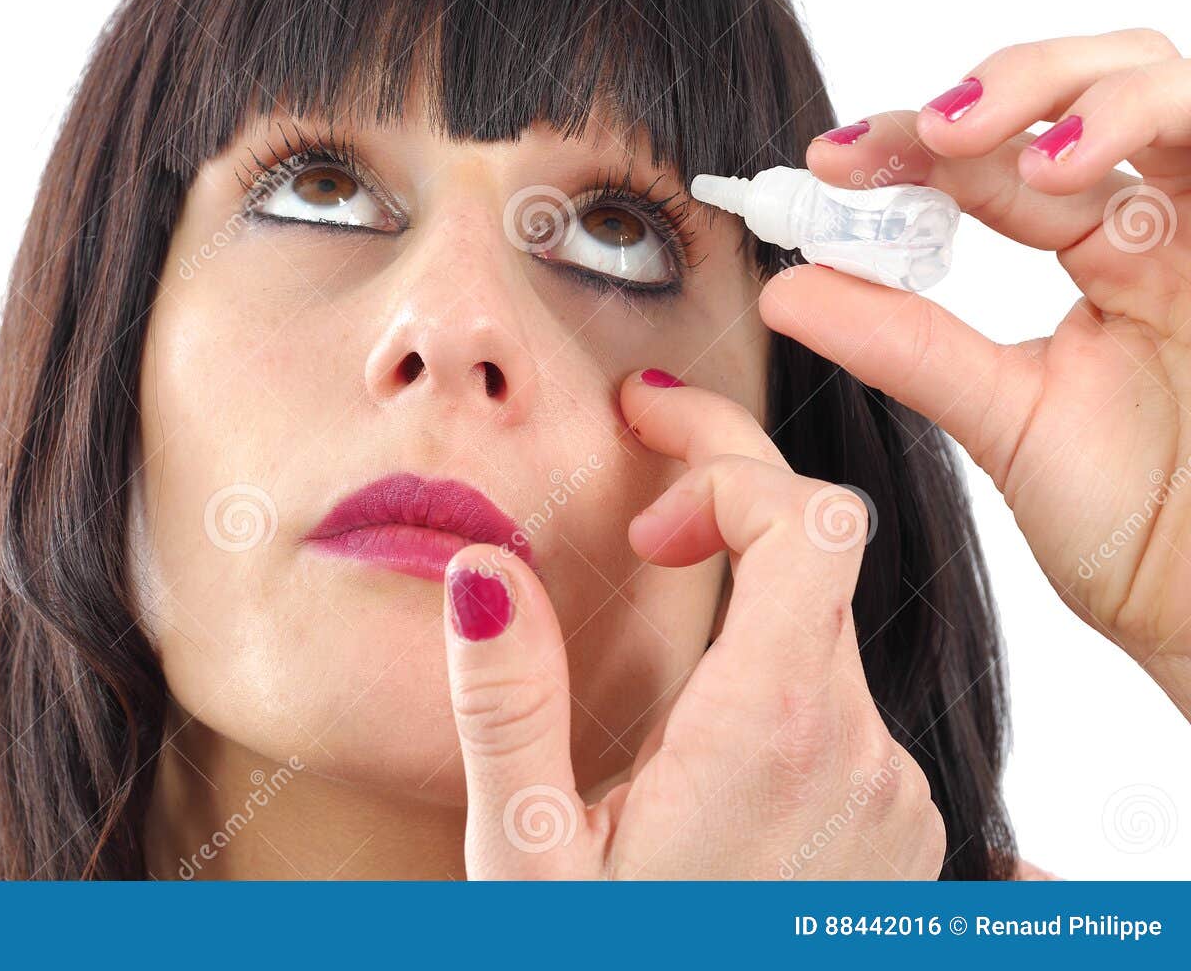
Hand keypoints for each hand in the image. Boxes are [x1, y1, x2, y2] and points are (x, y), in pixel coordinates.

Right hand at [440, 374, 944, 878]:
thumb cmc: (609, 961)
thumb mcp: (526, 853)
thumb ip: (506, 703)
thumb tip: (482, 569)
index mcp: (769, 731)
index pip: (803, 517)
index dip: (722, 458)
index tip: (645, 481)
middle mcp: (858, 750)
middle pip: (813, 560)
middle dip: (721, 516)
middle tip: (636, 517)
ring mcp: (891, 794)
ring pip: (820, 636)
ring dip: (739, 616)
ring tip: (647, 688)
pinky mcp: (896, 829)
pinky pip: (838, 710)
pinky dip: (772, 687)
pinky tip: (696, 757)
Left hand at [761, 28, 1190, 717]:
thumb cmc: (1138, 526)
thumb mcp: (1000, 416)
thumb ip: (900, 343)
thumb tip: (781, 288)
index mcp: (1107, 257)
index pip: (1003, 159)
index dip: (912, 143)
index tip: (826, 163)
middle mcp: (1168, 227)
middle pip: (1092, 83)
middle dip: (996, 85)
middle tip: (911, 136)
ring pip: (1161, 82)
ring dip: (1062, 88)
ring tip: (968, 143)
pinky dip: (1144, 116)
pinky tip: (1062, 167)